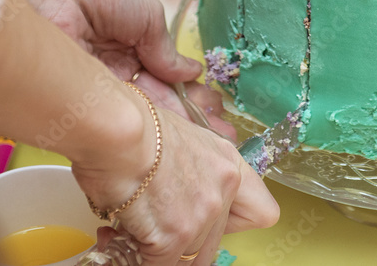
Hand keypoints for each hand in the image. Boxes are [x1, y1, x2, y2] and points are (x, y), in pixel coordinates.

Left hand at [0, 0, 235, 138]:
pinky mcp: (73, 105)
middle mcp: (108, 63)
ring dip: (173, 127)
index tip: (212, 106)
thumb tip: (189, 72)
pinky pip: (114, 119)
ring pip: (138, 111)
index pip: (160, 68)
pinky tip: (174, 142)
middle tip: (219, 133)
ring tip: (209, 143)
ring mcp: (92, 86)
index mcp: (122, 35)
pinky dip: (145, 131)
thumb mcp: (140, 8)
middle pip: (153, 95)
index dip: (187, 88)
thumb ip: (163, 46)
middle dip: (188, 114)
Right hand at [74, 101, 279, 265]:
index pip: (262, 213)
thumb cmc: (136, 124)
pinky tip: (114, 234)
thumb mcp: (183, 138)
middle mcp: (223, 191)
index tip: (208, 219)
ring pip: (186, 258)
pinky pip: (157, 263)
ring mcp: (201, 217)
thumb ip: (195, 169)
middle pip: (214, 243)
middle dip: (183, 240)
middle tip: (155, 224)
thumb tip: (177, 188)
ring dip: (158, 249)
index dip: (234, 222)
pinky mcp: (174, 238)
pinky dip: (136, 254)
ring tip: (129, 228)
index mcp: (228, 164)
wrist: (116, 129)